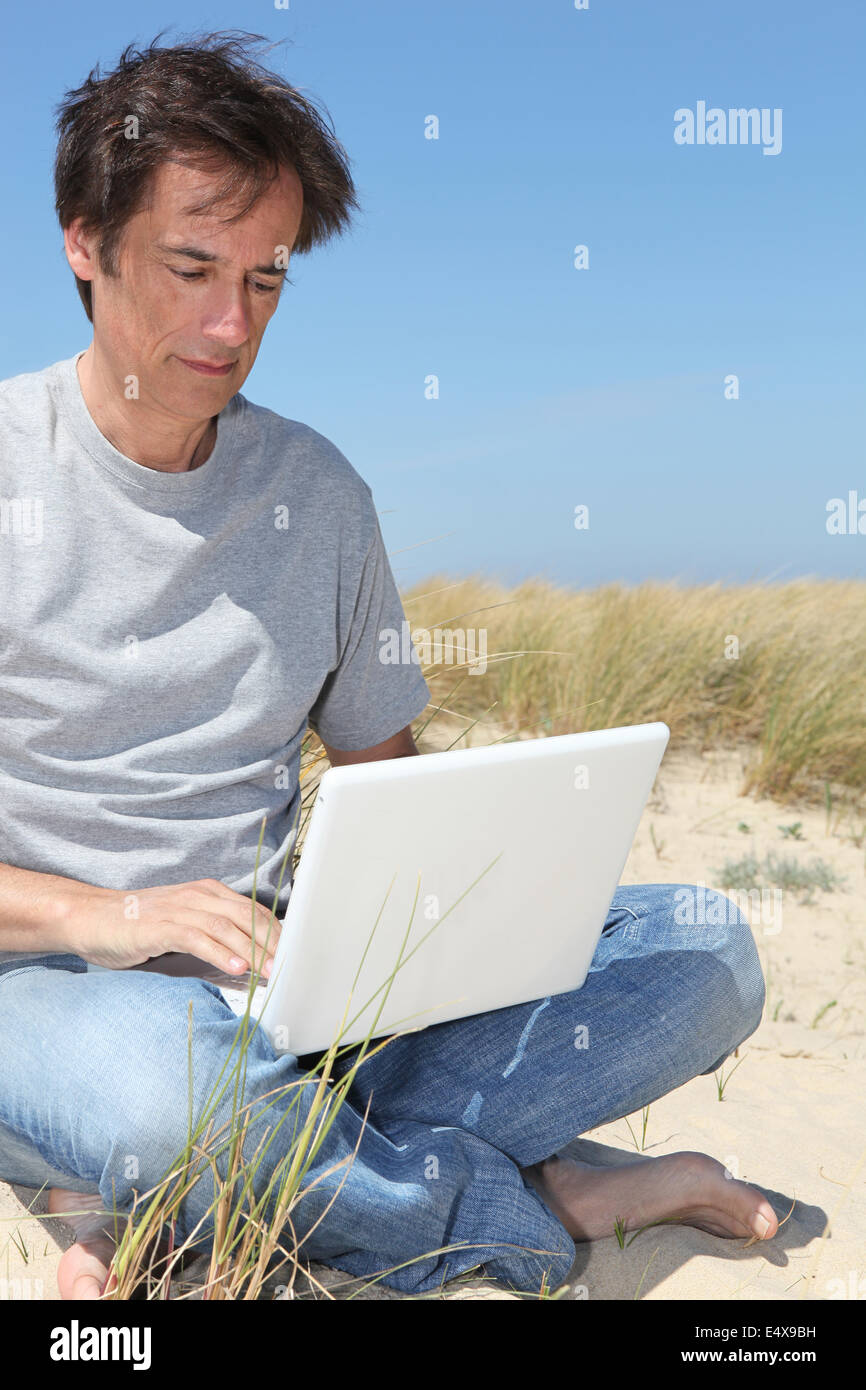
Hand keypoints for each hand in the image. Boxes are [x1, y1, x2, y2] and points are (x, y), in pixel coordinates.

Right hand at [56, 878, 280, 977]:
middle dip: (274, 943)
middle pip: (248, 917)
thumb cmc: (138, 927)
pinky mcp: (161, 925)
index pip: (254, 911)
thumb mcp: (183, 928)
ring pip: (228, 927)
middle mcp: (199, 895)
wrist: (91, 918)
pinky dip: (221, 953)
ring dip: (255, 951)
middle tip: (293, 968)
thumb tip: (248, 965)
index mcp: (208, 893)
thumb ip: (214, 939)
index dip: (279, 933)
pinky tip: (238, 969)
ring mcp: (180, 908)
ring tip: (273, 972)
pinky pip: (198, 938)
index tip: (298, 954)